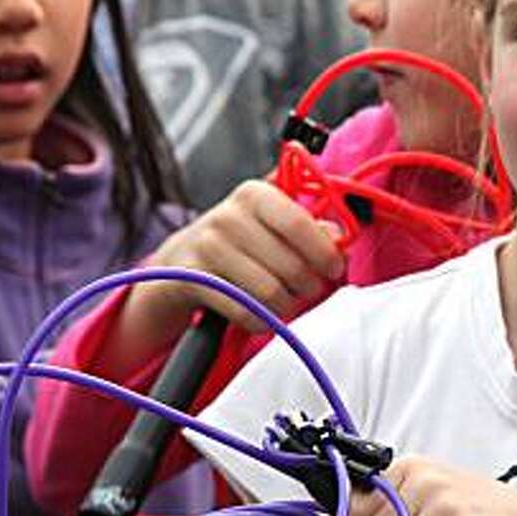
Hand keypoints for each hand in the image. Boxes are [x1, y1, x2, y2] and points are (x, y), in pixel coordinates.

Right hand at [132, 177, 347, 342]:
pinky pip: (246, 312)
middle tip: (304, 289)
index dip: (324, 252)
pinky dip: (260, 320)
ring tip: (283, 301)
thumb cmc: (240, 243)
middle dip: (307, 286)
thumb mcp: (271, 225)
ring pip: (271, 293)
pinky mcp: (194, 280)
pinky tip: (260, 313)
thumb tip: (337, 237)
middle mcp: (227, 216)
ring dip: (285, 306)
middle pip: (291, 266)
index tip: (334, 268)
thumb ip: (308, 227)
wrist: (179, 263)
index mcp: (254, 195)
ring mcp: (207, 248)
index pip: (299, 223)